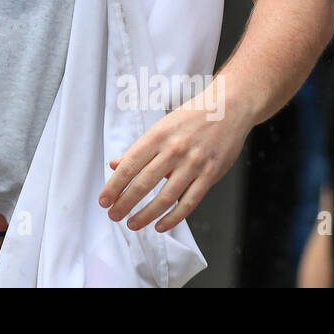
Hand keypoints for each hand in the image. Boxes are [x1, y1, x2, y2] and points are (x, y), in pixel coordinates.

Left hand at [99, 80, 251, 231]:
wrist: (229, 108)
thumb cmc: (192, 117)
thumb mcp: (161, 127)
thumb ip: (138, 148)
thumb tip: (114, 165)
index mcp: (157, 136)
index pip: (129, 166)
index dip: (114, 186)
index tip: (104, 200)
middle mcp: (174, 150)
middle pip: (144, 183)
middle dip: (125, 203)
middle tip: (113, 215)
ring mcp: (193, 163)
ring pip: (165, 197)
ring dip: (146, 214)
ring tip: (132, 224)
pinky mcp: (210, 174)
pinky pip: (189, 202)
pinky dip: (173, 217)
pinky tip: (160, 225)